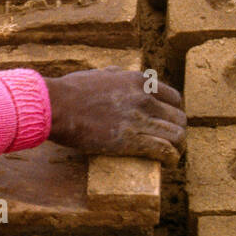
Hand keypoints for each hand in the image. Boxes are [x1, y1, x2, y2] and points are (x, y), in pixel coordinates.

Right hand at [44, 67, 185, 165]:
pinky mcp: (130, 140)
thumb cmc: (71, 90)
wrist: (56, 105)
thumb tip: (117, 72)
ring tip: (172, 155)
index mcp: (138, 82)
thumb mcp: (97, 74)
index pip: (174, 98)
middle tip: (170, 141)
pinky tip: (168, 163)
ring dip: (177, 146)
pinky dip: (170, 158)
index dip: (173, 112)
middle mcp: (144, 99)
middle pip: (179, 117)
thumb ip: (114, 74)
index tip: (167, 122)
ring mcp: (139, 120)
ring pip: (177, 135)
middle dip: (177, 130)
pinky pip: (163, 150)